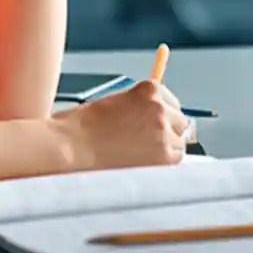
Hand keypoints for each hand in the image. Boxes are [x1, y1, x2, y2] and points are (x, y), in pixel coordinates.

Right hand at [53, 80, 190, 169]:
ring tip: (140, 154)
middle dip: (167, 130)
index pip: (171, 102)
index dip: (162, 114)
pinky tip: (143, 162)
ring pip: (179, 142)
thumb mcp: (115, 102)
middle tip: (148, 142)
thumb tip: (154, 117)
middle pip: (180, 121)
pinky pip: (175, 159)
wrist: (72, 146)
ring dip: (166, 147)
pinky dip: (163, 163)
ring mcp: (163, 132)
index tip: (155, 123)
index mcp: (149, 90)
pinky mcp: (163, 156)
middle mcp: (160, 108)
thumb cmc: (84, 126)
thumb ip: (138, 106)